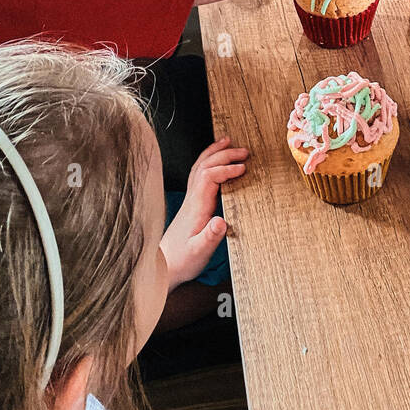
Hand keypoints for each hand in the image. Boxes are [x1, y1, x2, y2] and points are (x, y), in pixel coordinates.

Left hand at [160, 137, 248, 290]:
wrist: (165, 266)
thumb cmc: (183, 260)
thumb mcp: (199, 252)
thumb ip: (210, 237)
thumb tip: (221, 221)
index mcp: (196, 207)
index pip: (210, 177)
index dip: (226, 169)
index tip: (243, 169)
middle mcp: (192, 199)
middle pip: (205, 167)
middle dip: (224, 155)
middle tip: (244, 151)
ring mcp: (190, 200)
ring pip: (199, 167)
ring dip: (214, 153)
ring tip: (227, 142)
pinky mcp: (192, 204)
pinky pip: (199, 175)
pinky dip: (208, 162)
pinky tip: (215, 162)